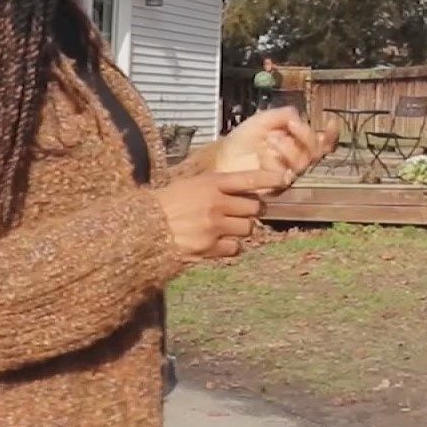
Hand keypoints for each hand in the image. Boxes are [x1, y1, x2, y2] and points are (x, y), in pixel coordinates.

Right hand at [155, 169, 293, 260]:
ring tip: (225, 227)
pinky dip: (231, 247)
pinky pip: (235, 248)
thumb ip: (212, 187)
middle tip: (241, 211)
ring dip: (242, 228)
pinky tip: (218, 243)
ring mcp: (214, 226)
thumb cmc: (162, 205)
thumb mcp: (187, 185)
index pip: (248, 178)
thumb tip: (239, 190)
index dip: (269, 178)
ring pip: (248, 227)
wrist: (141, 229)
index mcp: (209, 183)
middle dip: (252, 209)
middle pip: (254, 206)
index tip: (285, 178)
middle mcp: (216, 203)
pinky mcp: (210, 247)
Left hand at [199, 107, 334, 180]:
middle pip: (316, 152)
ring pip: (303, 163)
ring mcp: (287, 174)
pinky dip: (275, 162)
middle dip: (306, 136)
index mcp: (297, 143)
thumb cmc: (242, 140)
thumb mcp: (262, 120)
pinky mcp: (275, 187)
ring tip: (271, 139)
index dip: (331, 135)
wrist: (221, 157)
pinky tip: (263, 153)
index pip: (322, 142)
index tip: (331, 122)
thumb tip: (298, 116)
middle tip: (291, 125)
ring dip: (290, 148)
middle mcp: (296, 160)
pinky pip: (285, 175)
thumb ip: (282, 115)